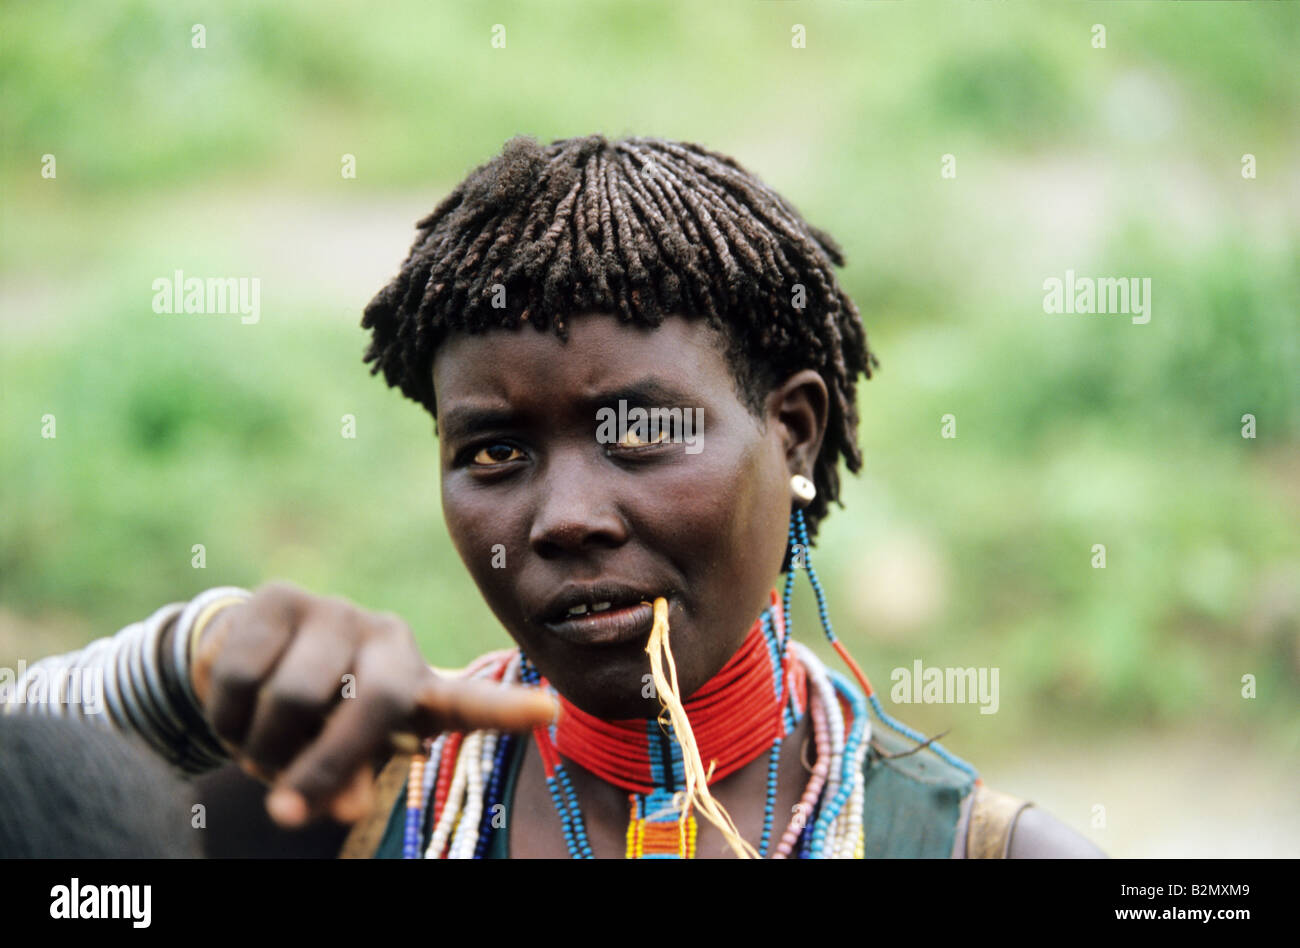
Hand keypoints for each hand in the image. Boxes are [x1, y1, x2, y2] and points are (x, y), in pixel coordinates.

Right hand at [189, 580, 553, 828]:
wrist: (242, 661)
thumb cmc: (309, 722)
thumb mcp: (336, 756)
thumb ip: (348, 779)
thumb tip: (344, 807)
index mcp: (416, 685)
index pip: (468, 701)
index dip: (505, 710)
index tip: (548, 712)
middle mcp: (388, 640)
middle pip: (371, 706)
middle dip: (322, 766)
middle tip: (285, 812)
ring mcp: (338, 611)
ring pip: (292, 698)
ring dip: (260, 744)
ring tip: (258, 745)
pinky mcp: (281, 596)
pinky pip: (242, 675)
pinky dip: (224, 715)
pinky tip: (232, 707)